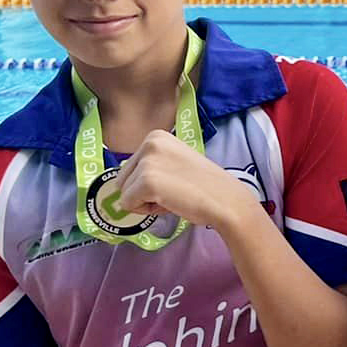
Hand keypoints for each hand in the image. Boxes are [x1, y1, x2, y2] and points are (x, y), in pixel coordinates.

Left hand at [106, 131, 258, 235]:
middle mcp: (149, 143)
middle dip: (143, 192)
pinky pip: (128, 204)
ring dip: (145, 202)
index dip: (148, 181)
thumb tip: (121, 185)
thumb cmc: (205, 185)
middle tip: (173, 191)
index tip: (174, 181)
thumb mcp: (175, 161)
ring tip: (173, 196)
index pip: (130, 167)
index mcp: (156, 136)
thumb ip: (152, 164)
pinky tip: (169, 203)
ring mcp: (147, 162)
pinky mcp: (147, 182)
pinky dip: (145, 210)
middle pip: (122, 179)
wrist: (225, 200)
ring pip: (124, 193)